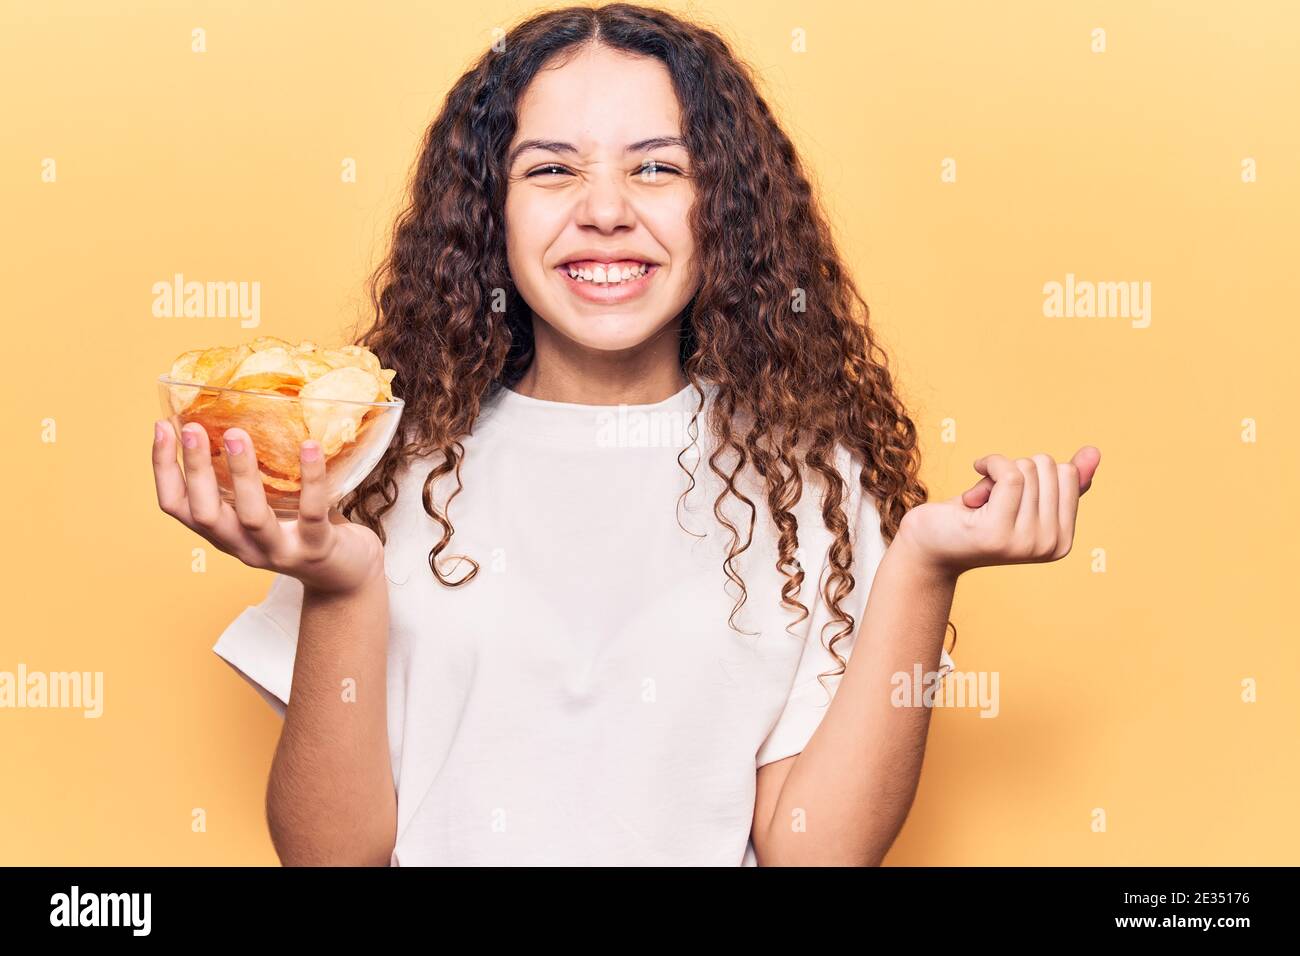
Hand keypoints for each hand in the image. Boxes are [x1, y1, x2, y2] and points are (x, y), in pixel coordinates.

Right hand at [152, 420, 383, 594]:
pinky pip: (311, 512)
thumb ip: (247, 477)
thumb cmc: (303, 528)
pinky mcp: (317, 549)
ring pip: (250, 516)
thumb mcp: (267, 504)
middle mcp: (244, 547)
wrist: (348, 574)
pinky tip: (309, 446)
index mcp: (225, 533)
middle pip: (206, 514)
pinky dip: (310, 478)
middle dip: (195, 469)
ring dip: (241, 474)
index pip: (177, 507)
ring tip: (236, 434)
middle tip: (191, 427)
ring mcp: (280, 551)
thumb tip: (232, 414)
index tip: (162, 427)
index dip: (164, 469)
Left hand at [897, 445, 1100, 577]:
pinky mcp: (997, 533)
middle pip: (1048, 467)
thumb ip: (1059, 482)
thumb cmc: (973, 517)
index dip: (1033, 472)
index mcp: (1062, 541)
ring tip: (979, 501)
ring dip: (996, 473)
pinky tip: (974, 476)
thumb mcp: (1022, 497)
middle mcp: (1050, 546)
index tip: (1008, 496)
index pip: (1067, 474)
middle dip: (1015, 470)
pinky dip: (989, 463)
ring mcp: (1026, 542)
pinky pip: (1009, 474)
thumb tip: (1094, 452)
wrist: (929, 543)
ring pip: (1026, 469)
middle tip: (990, 499)